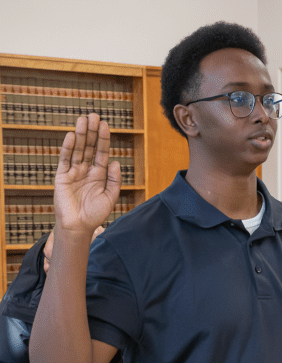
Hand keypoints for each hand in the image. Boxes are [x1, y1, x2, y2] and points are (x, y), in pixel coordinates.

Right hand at [53, 114, 120, 237]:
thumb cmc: (96, 213)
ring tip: (83, 119)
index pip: (101, 152)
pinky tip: (72, 136)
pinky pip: (65, 159)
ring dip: (81, 134)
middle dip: (91, 132)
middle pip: (89, 147)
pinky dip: (68, 148)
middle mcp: (86, 170)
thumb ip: (115, 180)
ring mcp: (73, 172)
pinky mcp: (62, 176)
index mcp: (99, 174)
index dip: (103, 139)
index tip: (105, 124)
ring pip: (78, 149)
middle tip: (93, 115)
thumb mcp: (110, 196)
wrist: (79, 226)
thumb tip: (116, 161)